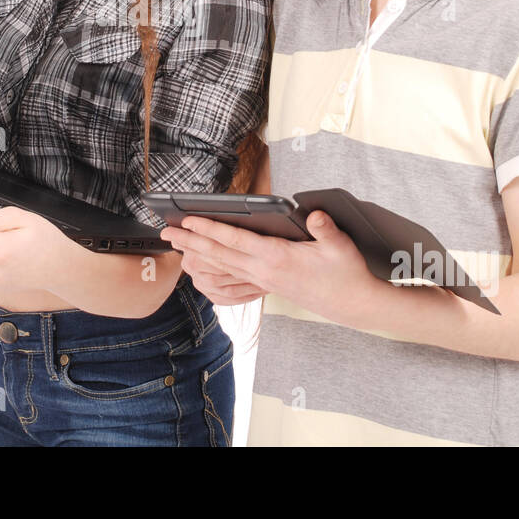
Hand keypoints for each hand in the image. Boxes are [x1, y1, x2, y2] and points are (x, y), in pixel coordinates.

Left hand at [160, 210, 386, 328]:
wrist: (352, 304)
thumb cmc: (345, 273)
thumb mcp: (340, 246)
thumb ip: (324, 228)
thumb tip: (313, 214)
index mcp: (277, 258)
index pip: (236, 241)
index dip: (210, 229)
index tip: (188, 221)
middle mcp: (264, 272)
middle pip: (219, 255)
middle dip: (190, 243)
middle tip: (165, 232)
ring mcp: (263, 281)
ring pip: (222, 267)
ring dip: (196, 256)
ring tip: (176, 246)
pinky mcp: (266, 286)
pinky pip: (233, 278)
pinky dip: (214, 271)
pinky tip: (202, 267)